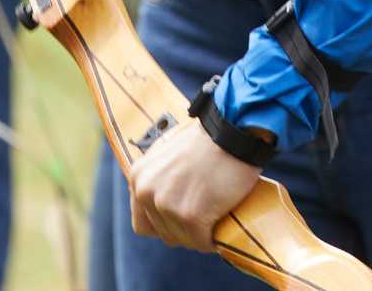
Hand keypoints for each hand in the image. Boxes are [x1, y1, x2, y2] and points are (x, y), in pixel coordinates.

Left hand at [128, 118, 264, 252]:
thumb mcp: (168, 152)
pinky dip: (212, 238)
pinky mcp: (190, 216)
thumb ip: (157, 178)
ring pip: (182, 239)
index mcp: (139, 177)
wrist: (232, 130)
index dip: (164, 225)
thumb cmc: (208, 139)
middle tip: (204, 215)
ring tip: (214, 217)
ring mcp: (167, 204)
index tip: (181, 218)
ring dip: (199, 234)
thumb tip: (159, 202)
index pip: (143, 224)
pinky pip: (201, 242)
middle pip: (163, 234)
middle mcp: (146, 192)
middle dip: (184, 229)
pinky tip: (221, 226)